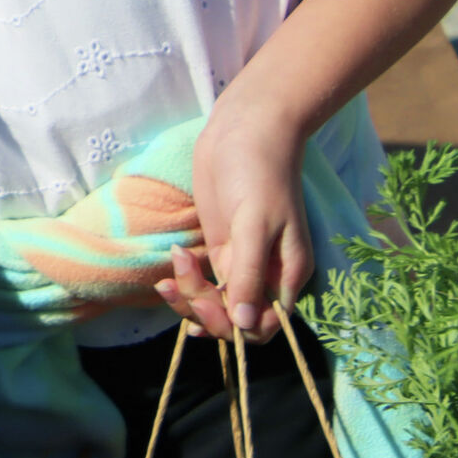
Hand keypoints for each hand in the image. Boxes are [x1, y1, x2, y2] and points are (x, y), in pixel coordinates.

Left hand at [157, 103, 310, 342]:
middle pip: (233, 319)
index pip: (262, 327)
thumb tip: (243, 324)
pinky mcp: (220, 246)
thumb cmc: (259, 172)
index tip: (205, 302)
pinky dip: (186, 280)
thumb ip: (249, 272)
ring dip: (189, 296)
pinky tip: (172, 265)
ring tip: (172, 267)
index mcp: (285, 276)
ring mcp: (239, 261)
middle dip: (204, 311)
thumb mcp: (256, 222)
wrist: (244, 130)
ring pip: (215, 303)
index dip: (232, 327)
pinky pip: (203, 280)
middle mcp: (264, 275)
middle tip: (176, 283)